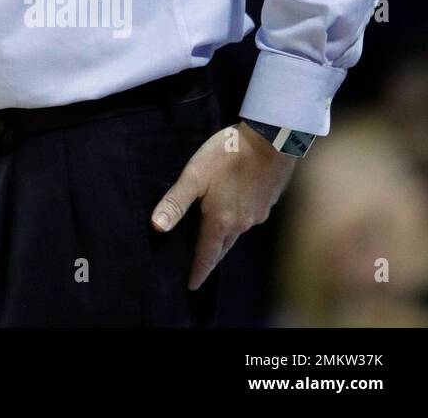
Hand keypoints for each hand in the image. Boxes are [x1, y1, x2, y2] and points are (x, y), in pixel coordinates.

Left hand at [151, 120, 296, 289]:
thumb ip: (176, 202)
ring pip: (237, 233)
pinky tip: (233, 211)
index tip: (191, 285)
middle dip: (210, 258)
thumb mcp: (194, 176)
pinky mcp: (267, 202)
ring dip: (224, 239)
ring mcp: (257, 214)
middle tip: (200, 265)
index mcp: (221, 221)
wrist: (270, 141)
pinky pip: (248, 219)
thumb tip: (156, 227)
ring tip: (212, 239)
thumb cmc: (227, 156)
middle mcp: (242, 224)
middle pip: (222, 247)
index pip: (207, 255)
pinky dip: (237, 221)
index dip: (198, 271)